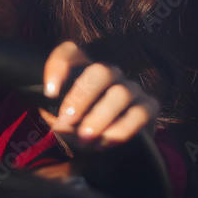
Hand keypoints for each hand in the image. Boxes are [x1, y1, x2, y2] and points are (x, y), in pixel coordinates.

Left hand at [39, 41, 158, 148]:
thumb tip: (62, 126)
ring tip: (85, 137)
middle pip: (100, 72)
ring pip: (120, 93)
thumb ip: (59, 121)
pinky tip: (105, 141)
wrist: (111, 144)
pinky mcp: (149, 106)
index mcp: (83, 69)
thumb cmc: (81, 126)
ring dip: (100, 117)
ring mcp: (131, 88)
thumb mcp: (64, 121)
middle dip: (82, 96)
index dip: (58, 67)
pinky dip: (121, 129)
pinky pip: (139, 114)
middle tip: (67, 120)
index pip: (70, 53)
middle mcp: (110, 73)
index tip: (49, 92)